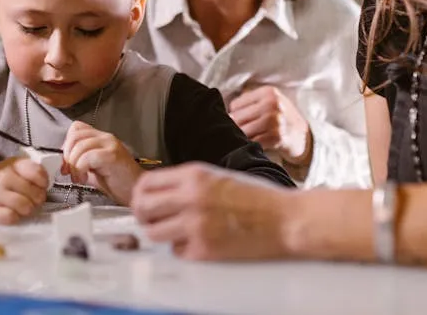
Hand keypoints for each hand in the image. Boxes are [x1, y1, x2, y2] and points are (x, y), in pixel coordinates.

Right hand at [0, 158, 48, 224]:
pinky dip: (14, 218)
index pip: (39, 173)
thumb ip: (30, 172)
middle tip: (32, 201)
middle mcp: (5, 177)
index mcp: (14, 164)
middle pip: (36, 193)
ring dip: (28, 210)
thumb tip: (47, 186)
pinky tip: (11, 214)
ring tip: (23, 209)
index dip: (44, 183)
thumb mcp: (12, 168)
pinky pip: (10, 217)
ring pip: (25, 206)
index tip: (40, 187)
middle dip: (37, 200)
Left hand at [61, 121, 142, 204]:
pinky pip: (87, 157)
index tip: (66, 162)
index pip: (76, 128)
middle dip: (67, 155)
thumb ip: (80, 161)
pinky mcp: (112, 156)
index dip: (66, 144)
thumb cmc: (118, 183)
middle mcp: (106, 138)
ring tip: (79, 178)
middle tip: (69, 171)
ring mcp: (110, 145)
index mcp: (101, 139)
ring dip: (73, 165)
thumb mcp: (94, 169)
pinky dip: (80, 169)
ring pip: (79, 146)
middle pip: (75, 135)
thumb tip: (63, 163)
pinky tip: (85, 179)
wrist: (135, 192)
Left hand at [131, 163, 291, 259]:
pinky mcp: (204, 250)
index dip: (141, 194)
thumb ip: (188, 183)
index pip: (147, 183)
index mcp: (195, 175)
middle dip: (143, 215)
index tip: (145, 202)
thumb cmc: (258, 198)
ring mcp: (196, 225)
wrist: (286, 219)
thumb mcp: (218, 177)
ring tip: (176, 232)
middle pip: (142, 207)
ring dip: (161, 234)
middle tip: (152, 220)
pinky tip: (199, 242)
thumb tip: (159, 196)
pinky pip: (176, 251)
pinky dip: (183, 249)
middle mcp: (191, 198)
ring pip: (153, 232)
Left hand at [229, 86, 311, 163]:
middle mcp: (271, 104)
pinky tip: (253, 145)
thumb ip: (250, 102)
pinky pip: (252, 142)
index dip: (235, 115)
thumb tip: (220, 110)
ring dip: (241, 138)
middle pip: (236, 118)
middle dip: (235, 127)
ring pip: (242, 131)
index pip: (235, 105)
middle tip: (238, 133)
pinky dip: (250, 145)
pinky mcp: (276, 137)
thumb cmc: (281, 118)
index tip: (240, 122)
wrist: (304, 136)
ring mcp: (275, 121)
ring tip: (245, 139)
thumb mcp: (270, 102)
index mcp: (268, 92)